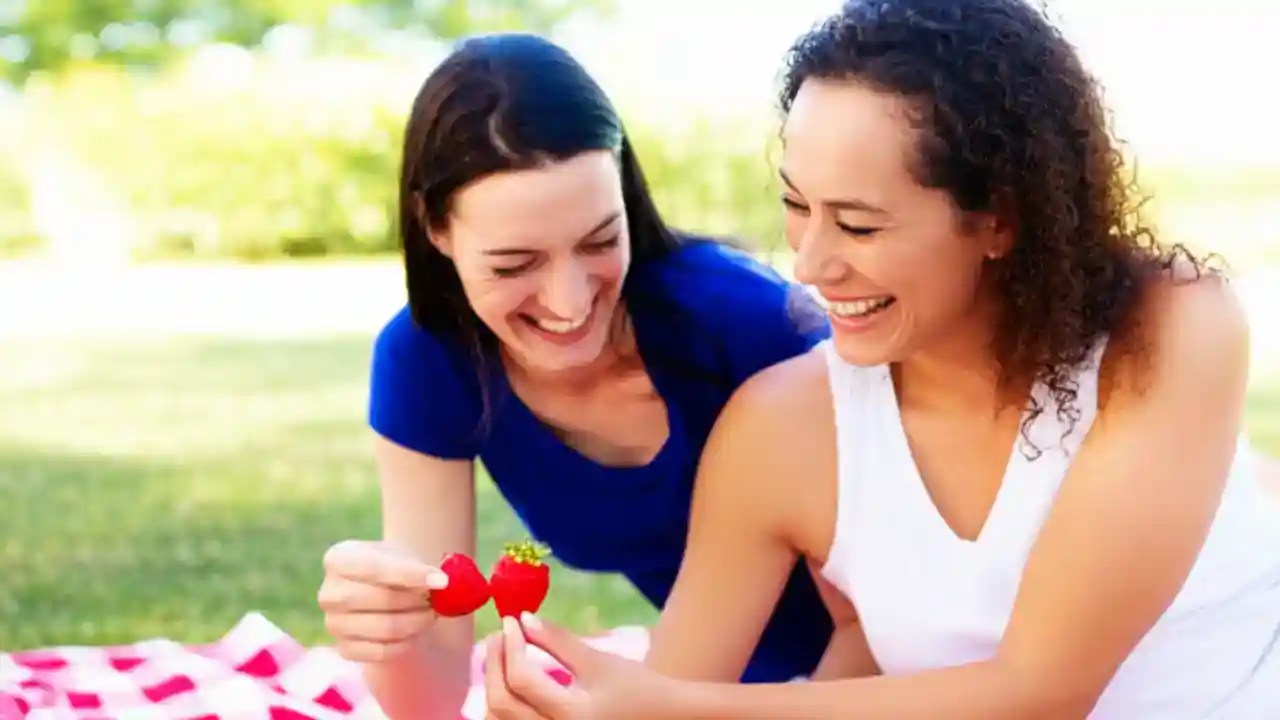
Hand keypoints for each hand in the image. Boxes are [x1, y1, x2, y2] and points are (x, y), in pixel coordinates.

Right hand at [317, 539, 448, 662]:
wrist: (384, 594)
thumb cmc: (394, 568)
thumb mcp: (404, 557)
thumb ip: (420, 566)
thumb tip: (443, 582)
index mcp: (338, 559)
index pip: (375, 568)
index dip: (411, 574)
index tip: (443, 581)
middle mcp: (328, 593)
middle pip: (382, 600)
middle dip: (417, 601)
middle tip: (437, 599)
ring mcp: (333, 624)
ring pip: (386, 628)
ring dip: (417, 621)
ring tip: (429, 612)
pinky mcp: (344, 650)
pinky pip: (383, 652)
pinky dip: (407, 642)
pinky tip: (414, 629)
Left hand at [484, 613, 682, 719]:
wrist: (662, 718)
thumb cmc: (636, 688)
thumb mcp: (598, 662)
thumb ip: (558, 642)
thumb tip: (522, 619)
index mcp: (573, 715)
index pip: (522, 680)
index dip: (511, 645)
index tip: (511, 620)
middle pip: (502, 705)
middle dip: (494, 665)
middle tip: (500, 636)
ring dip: (493, 688)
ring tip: (501, 658)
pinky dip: (504, 708)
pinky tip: (509, 684)